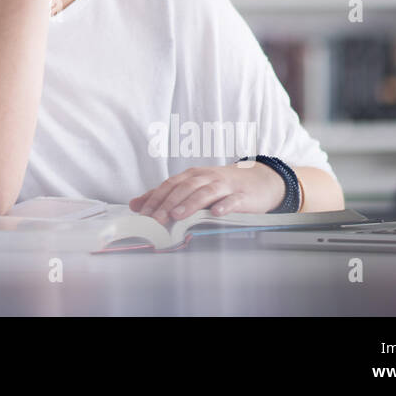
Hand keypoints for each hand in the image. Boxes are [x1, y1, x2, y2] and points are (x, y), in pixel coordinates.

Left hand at [127, 164, 286, 225]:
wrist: (261, 179)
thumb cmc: (222, 185)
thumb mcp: (193, 187)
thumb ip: (165, 196)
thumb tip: (135, 204)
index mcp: (192, 175)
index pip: (169, 185)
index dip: (155, 198)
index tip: (142, 214)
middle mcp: (206, 177)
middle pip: (184, 188)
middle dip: (168, 203)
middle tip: (156, 219)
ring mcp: (225, 185)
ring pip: (205, 192)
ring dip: (190, 203)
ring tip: (178, 215)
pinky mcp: (243, 195)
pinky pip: (232, 200)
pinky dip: (224, 205)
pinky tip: (216, 213)